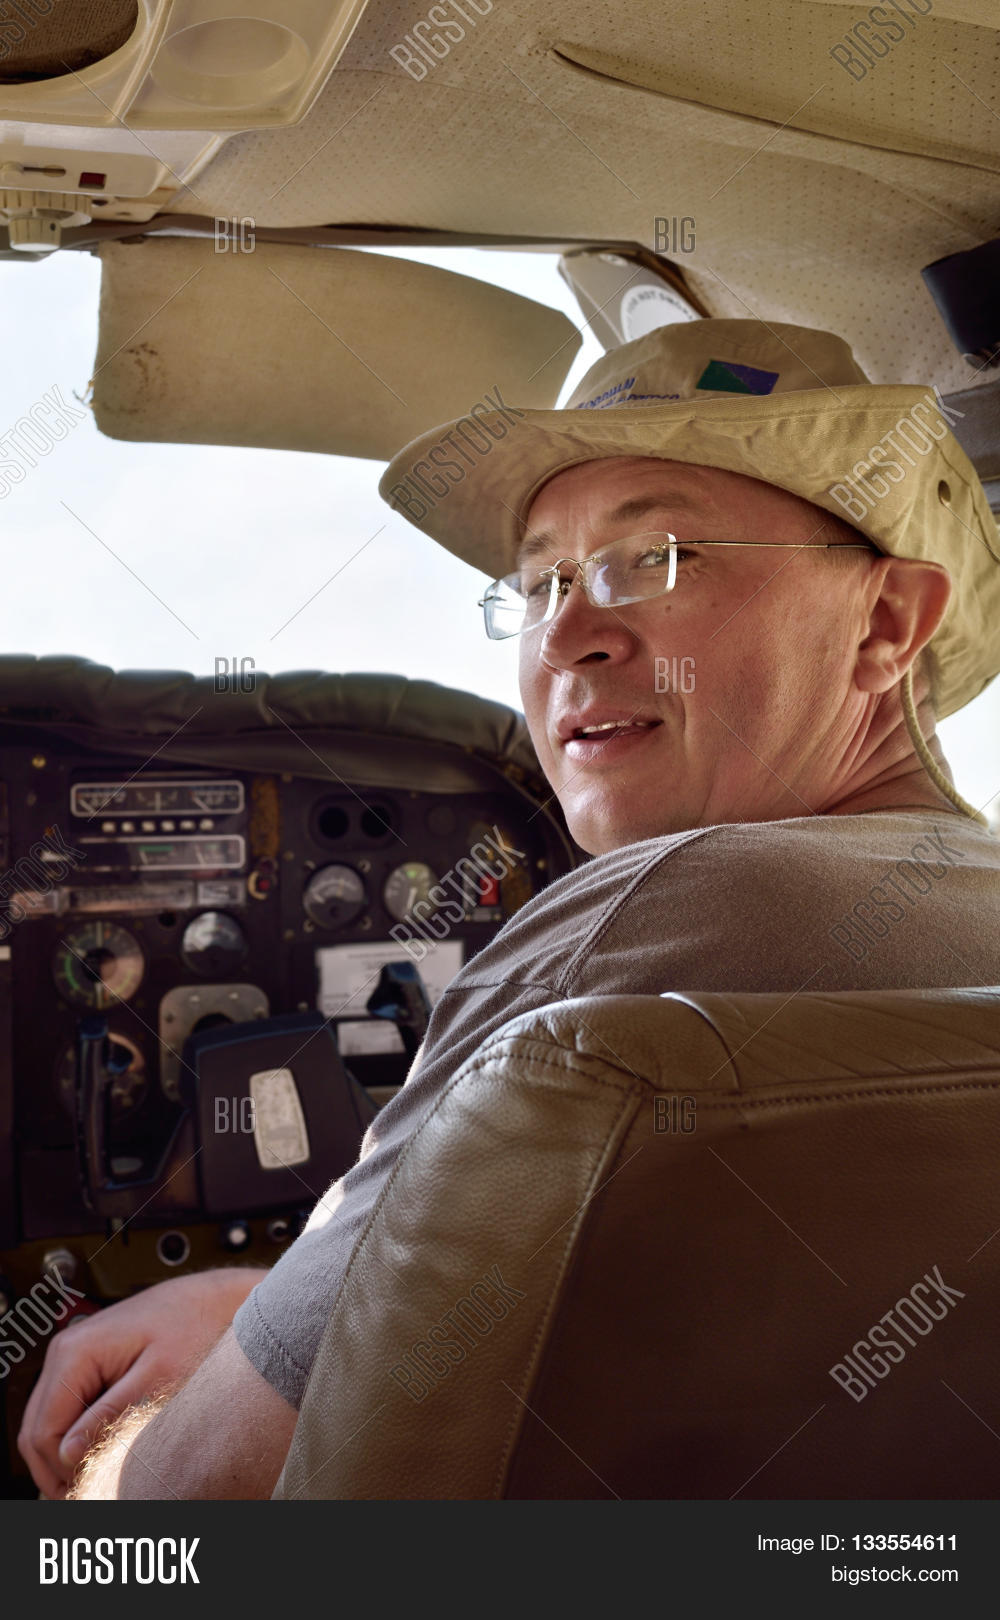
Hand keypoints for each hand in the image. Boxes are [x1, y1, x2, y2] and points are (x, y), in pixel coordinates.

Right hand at [17, 1267, 265, 1498]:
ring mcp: (73, 1354)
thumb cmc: (193, 1330)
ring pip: (46, 1421)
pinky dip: (75, 1434)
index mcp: (76, 1353)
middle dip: (56, 1467)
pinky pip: (66, 1408)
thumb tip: (67, 1454)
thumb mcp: (157, 1379)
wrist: (212, 1299)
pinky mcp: (86, 1361)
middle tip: (87, 1493)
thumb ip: (109, 1415)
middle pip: (36, 1429)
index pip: (43, 1430)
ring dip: (63, 1453)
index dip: (60, 1470)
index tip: (89, 1490)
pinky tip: (100, 1451)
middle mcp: (65, 1350)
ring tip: (94, 1478)